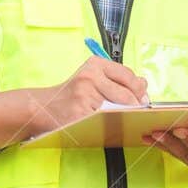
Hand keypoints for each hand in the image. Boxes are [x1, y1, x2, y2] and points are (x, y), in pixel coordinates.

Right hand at [28, 56, 149, 136]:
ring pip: (118, 109)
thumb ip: (117, 79)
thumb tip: (144, 84)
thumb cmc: (72, 94)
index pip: (128, 75)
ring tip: (121, 116)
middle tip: (137, 111)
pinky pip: (106, 120)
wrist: (44, 107)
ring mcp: (85, 95)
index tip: (143, 98)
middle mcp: (90, 76)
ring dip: (124, 115)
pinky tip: (107, 124)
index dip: (139, 89)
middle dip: (136, 105)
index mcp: (95, 64)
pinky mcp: (81, 113)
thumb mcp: (92, 78)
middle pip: (127, 93)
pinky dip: (110, 124)